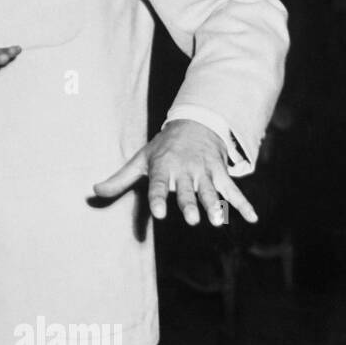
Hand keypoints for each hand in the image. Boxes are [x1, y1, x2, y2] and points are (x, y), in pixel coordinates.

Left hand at [92, 119, 257, 225]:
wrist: (195, 124)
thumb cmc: (162, 148)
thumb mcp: (140, 160)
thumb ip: (119, 180)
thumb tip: (93, 192)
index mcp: (163, 167)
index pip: (159, 185)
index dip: (158, 199)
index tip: (159, 214)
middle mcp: (185, 170)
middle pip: (187, 191)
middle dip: (190, 204)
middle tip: (193, 220)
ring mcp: (205, 172)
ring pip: (210, 191)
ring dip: (214, 205)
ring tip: (215, 220)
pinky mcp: (221, 174)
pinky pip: (233, 191)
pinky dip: (244, 204)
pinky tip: (252, 218)